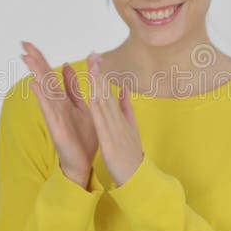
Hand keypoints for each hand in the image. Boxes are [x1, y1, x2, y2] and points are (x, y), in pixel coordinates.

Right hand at [21, 41, 97, 188]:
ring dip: (36, 74)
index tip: (29, 44)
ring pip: (44, 91)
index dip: (40, 59)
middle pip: (43, 79)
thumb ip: (72, 88)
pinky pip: (49, 110)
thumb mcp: (81, 106)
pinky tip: (34, 85)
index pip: (49, 75)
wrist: (83, 162)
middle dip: (35, 61)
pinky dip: (42, 96)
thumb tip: (66, 66)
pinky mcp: (56, 127)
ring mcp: (54, 116)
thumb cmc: (82, 136)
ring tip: (27, 59)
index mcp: (62, 100)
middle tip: (22, 44)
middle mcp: (56, 106)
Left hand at [87, 52, 144, 186]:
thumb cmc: (131, 153)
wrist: (137, 177)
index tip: (96, 56)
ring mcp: (115, 131)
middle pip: (107, 94)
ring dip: (98, 86)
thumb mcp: (130, 127)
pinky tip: (93, 96)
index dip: (101, 74)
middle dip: (100, 73)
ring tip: (93, 68)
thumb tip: (122, 88)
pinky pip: (103, 124)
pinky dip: (98, 109)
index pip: (108, 91)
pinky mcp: (110, 143)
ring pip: (105, 105)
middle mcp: (118, 121)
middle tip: (94, 54)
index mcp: (120, 117)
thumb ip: (125, 107)